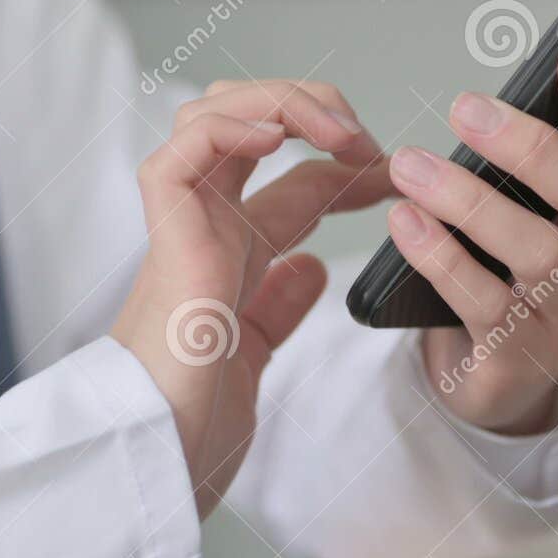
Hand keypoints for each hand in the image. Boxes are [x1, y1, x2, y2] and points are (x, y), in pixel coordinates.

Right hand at [113, 81, 390, 517]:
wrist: (162, 454)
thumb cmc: (197, 415)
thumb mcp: (259, 349)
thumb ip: (280, 303)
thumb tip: (312, 267)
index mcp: (230, 249)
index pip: (296, 176)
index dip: (350, 164)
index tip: (396, 176)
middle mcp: (205, 224)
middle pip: (249, 122)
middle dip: (312, 109)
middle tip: (364, 141)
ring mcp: (183, 222)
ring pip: (213, 115)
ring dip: (280, 104)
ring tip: (334, 132)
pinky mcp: (166, 230)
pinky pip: (185, 149)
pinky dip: (231, 125)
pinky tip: (277, 136)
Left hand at [386, 41, 557, 434]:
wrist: (504, 364)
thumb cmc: (536, 260)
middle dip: (533, 148)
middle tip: (465, 107)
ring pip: (536, 250)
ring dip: (468, 201)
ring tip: (411, 165)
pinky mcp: (523, 354)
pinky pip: (484, 300)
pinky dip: (441, 257)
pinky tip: (405, 221)